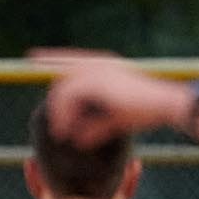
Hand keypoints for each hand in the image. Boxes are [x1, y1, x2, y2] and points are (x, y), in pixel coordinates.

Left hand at [32, 51, 188, 145]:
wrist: (164, 105)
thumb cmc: (148, 112)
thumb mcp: (116, 121)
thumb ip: (95, 127)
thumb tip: (78, 140)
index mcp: (107, 67)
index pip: (73, 61)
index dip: (53, 58)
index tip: (34, 59)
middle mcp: (100, 64)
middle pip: (64, 70)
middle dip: (53, 86)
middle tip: (46, 103)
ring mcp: (98, 70)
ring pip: (64, 87)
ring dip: (59, 111)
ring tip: (60, 132)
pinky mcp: (96, 81)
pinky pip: (69, 96)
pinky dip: (64, 114)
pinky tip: (64, 130)